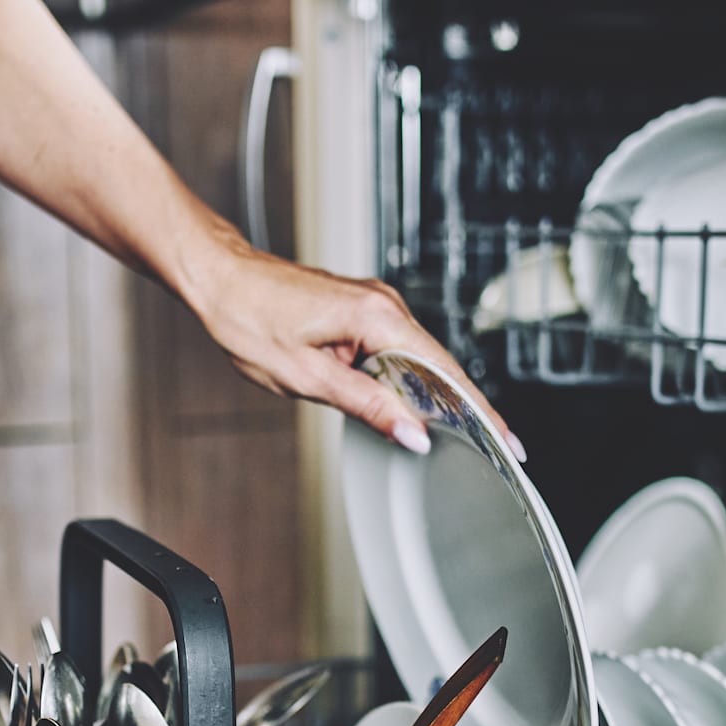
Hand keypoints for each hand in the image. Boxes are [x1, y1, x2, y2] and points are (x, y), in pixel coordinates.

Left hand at [190, 230, 525, 458]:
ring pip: (424, 360)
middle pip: (443, 366)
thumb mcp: (308, 377)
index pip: (444, 372)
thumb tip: (411, 432)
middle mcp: (384, 305)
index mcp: (376, 317)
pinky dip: (417, 382)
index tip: (506, 440)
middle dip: (471, 409)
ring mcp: (377, 306)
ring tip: (469, 435)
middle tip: (500, 448)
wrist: (218, 278)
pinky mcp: (365, 312)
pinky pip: (404, 351)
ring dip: (442, 398)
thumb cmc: (249, 318)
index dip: (479, 410)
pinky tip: (422, 407)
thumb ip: (367, 406)